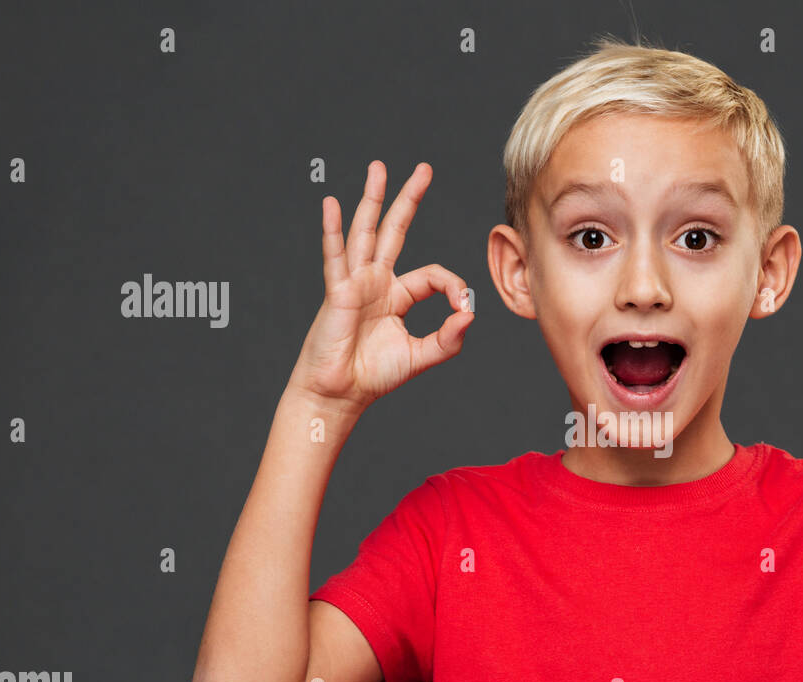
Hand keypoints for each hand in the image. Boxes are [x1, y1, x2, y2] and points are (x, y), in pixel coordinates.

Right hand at [288, 160, 473, 412]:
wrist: (340, 392)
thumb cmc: (375, 376)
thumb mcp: (421, 356)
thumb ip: (449, 338)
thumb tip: (470, 313)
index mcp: (397, 295)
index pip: (432, 274)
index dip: (452, 286)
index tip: (462, 307)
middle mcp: (376, 282)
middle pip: (395, 230)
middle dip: (409, 199)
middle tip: (424, 169)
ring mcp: (355, 283)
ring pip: (366, 231)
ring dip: (372, 198)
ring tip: (378, 168)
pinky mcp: (338, 292)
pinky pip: (335, 256)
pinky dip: (333, 230)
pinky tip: (332, 204)